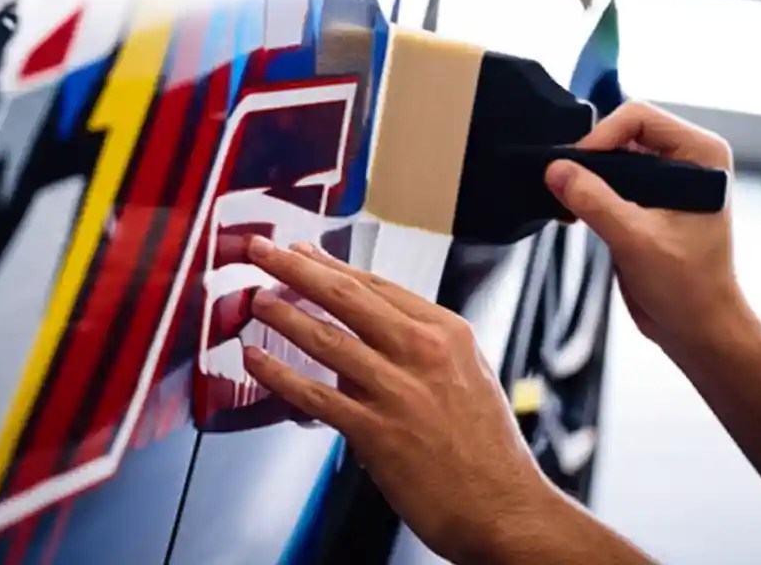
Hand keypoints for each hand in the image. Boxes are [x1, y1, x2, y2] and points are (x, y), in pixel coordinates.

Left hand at [240, 236, 557, 563]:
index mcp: (448, 333)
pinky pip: (315, 396)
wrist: (505, 510)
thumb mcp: (469, 377)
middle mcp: (424, 353)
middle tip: (262, 251)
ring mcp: (399, 391)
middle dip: (295, 269)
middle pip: (347, 297)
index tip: (301, 251)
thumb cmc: (487, 451)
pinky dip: (279, 375)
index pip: (378, 285)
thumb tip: (366, 338)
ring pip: (326, 339)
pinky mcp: (377, 432)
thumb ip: (420, 352)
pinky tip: (255, 361)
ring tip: (255, 300)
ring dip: (282, 315)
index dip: (331, 265)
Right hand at [544, 102, 747, 352]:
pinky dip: (587, 192)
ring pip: (612, 157)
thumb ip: (594, 201)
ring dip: (586, 176)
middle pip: (622, 133)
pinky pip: (609, 180)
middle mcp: (686, 161)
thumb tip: (555, 170)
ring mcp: (665, 181)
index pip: (639, 118)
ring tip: (565, 201)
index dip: (602, 137)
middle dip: (590, 157)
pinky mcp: (646, 202)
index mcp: (701, 156)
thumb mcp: (637, 240)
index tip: (575, 166)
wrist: (698, 328)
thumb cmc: (689, 287)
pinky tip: (571, 212)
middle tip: (563, 183)